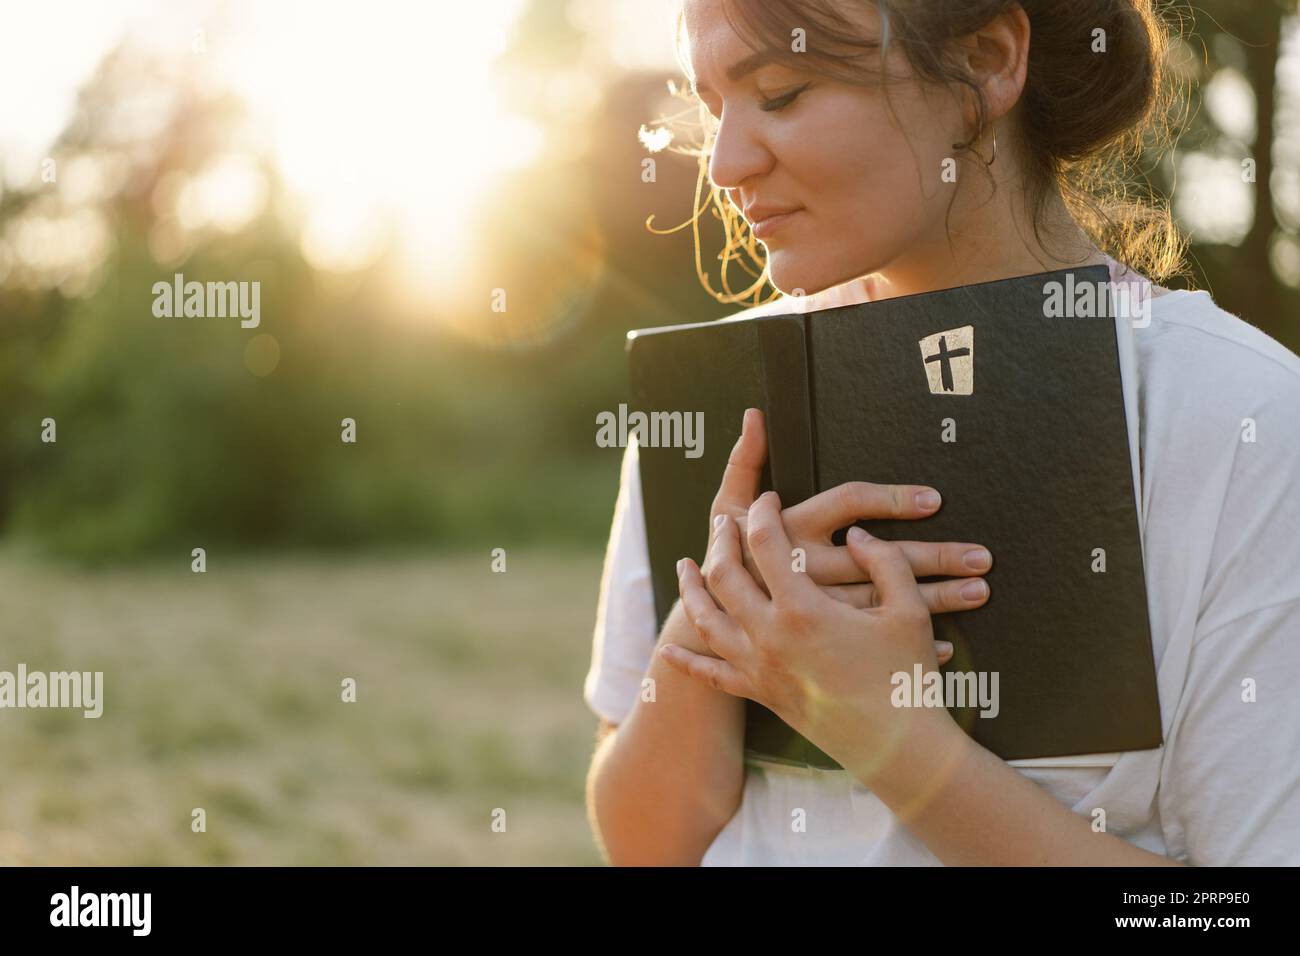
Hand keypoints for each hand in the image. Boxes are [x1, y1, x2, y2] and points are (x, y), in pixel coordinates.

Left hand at [664, 491, 962, 783]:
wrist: (898, 748)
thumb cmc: (907, 677)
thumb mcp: (908, 609)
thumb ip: (883, 561)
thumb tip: (857, 534)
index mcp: (802, 609)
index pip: (766, 543)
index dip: (763, 512)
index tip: (767, 497)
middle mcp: (769, 636)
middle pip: (724, 576)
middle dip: (721, 542)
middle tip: (724, 521)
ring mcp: (759, 668)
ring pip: (706, 621)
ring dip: (691, 590)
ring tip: (684, 565)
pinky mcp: (760, 695)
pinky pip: (711, 676)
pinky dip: (686, 661)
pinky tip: (667, 651)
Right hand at [703, 409, 992, 664]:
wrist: (703, 632)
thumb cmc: (721, 560)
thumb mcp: (724, 509)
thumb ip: (744, 463)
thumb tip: (755, 415)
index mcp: (790, 533)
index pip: (849, 505)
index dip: (892, 499)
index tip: (936, 501)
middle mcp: (806, 572)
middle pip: (881, 561)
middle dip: (934, 558)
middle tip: (981, 557)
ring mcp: (817, 613)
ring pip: (885, 603)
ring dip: (935, 598)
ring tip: (979, 590)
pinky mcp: (823, 644)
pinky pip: (873, 646)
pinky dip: (908, 644)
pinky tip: (946, 642)